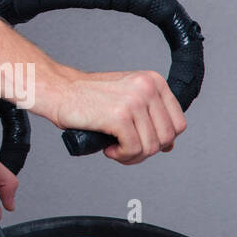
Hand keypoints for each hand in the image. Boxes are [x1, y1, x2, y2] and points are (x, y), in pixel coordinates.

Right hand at [50, 69, 186, 163]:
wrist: (58, 91)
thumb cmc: (87, 97)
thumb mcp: (127, 97)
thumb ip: (149, 115)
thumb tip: (169, 145)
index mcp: (153, 80)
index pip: (178, 122)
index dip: (162, 138)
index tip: (142, 140)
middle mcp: (147, 87)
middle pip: (167, 137)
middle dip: (146, 150)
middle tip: (125, 147)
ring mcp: (134, 101)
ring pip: (151, 147)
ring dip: (132, 156)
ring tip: (114, 148)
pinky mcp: (120, 116)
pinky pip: (134, 150)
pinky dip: (122, 156)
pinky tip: (109, 148)